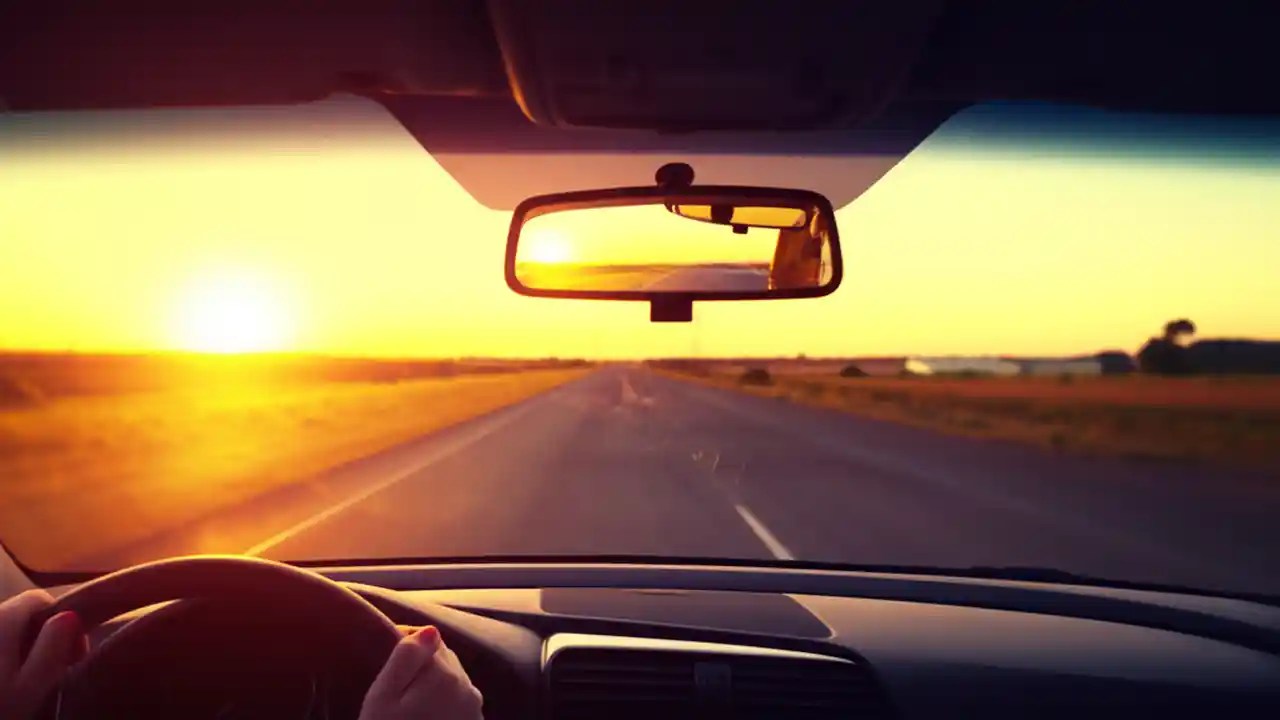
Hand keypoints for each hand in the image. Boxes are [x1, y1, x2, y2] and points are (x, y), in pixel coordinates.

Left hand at [0, 590, 86, 719]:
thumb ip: (53, 648)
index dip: (65, 624)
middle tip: (49, 676)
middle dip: (38, 640)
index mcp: (0, 621)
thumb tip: (69, 617)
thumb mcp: (30, 688)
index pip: (39, 599)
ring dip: (15, 654)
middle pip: (17, 617)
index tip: (72, 658)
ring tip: (21, 686)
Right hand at [359, 626, 482, 719]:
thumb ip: (405, 658)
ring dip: (434, 688)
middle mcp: (468, 689)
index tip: (388, 663)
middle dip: (423, 668)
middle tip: (395, 693)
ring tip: (408, 710)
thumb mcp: (383, 697)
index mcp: (445, 674)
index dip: (406, 647)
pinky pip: (458, 706)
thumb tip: (429, 630)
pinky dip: (443, 708)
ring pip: (453, 684)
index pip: (429, 640)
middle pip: (445, 661)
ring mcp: (474, 712)